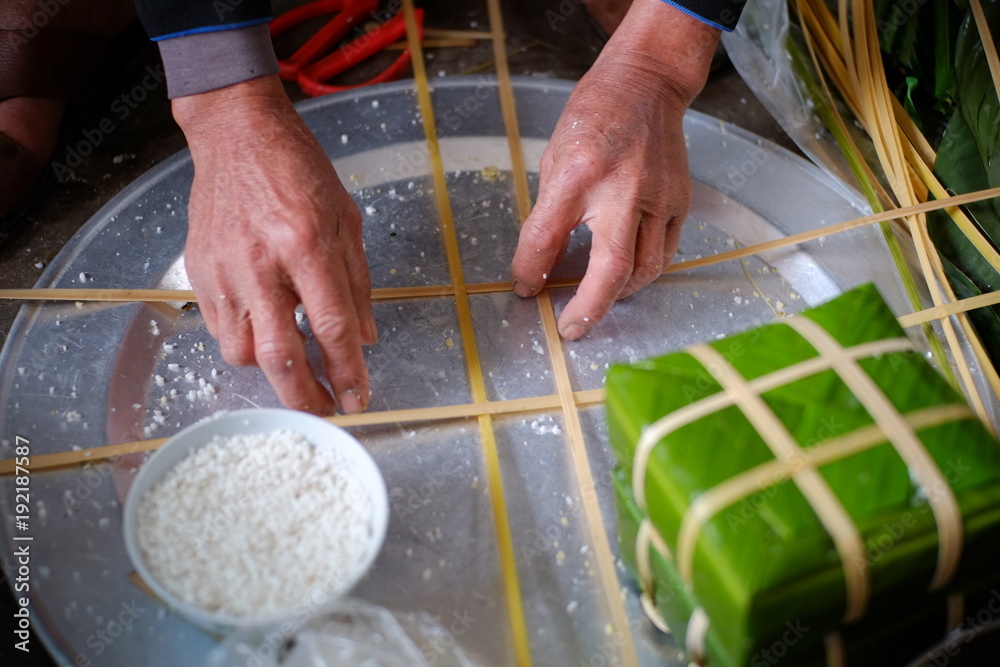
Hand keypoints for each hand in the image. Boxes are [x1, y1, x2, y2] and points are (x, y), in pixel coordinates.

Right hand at [173, 75, 375, 414]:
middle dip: (305, 397)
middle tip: (324, 413)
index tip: (358, 399)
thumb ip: (356, 282)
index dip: (347, 371)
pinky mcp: (199, 271)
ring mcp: (224, 269)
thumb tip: (367, 336)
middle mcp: (261, 263)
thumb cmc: (297, 169)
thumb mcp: (345, 218)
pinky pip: (220, 329)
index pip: (332, 326)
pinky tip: (265, 333)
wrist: (236, 135)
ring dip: (272, 371)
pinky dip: (245, 343)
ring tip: (296, 366)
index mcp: (305, 244)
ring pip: (243, 351)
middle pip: (280, 356)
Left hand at [510, 0, 719, 338]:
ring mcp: (659, 196)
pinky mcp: (681, 202)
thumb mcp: (555, 161)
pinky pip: (666, 253)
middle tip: (572, 327)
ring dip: (619, 295)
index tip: (525, 291)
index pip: (549, 235)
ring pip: (645, 269)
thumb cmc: (594, 119)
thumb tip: (534, 268)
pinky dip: (645, 273)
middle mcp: (624, 188)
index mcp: (581, 173)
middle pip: (612, 268)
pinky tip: (627, 276)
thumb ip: (547, 216)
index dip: (532, 270)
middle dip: (590, 307)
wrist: (647, 85)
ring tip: (598, 300)